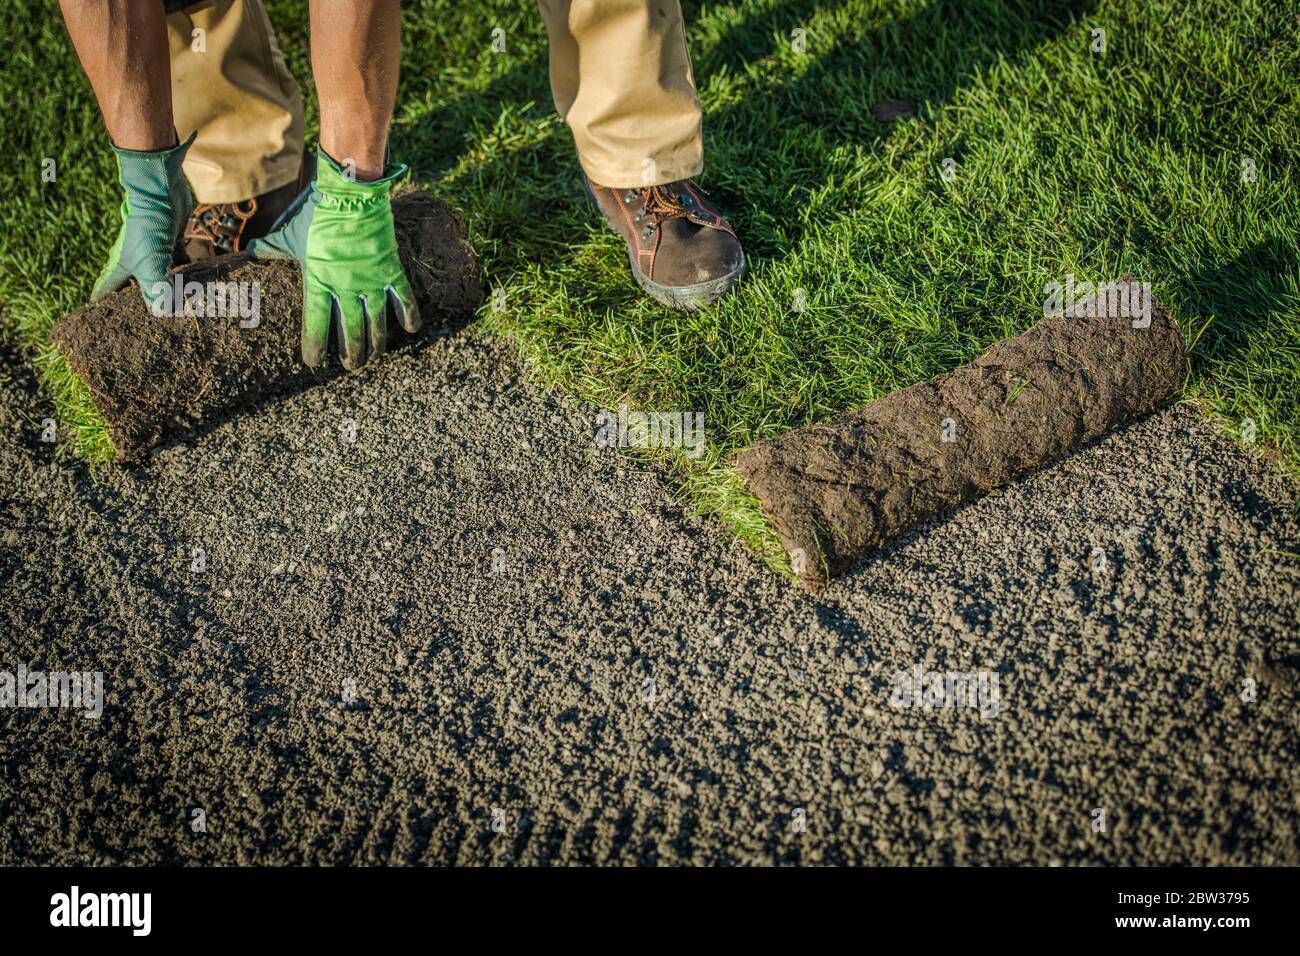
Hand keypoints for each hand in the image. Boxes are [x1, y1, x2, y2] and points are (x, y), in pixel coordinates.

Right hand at [92, 132, 192, 313]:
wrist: (161, 193)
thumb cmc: (148, 228)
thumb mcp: (150, 264)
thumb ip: (155, 290)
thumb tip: (161, 312)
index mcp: (122, 266)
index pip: (106, 289)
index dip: (102, 303)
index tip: (100, 320)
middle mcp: (135, 260)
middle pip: (135, 285)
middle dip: (142, 301)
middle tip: (153, 318)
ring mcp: (154, 250)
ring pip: (160, 275)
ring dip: (170, 288)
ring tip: (183, 306)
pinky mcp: (171, 241)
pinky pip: (179, 262)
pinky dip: (187, 272)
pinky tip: (200, 283)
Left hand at [246, 148, 419, 369]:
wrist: (351, 193)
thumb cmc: (318, 214)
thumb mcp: (292, 235)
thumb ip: (272, 249)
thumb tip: (249, 253)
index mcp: (319, 282)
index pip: (316, 326)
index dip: (315, 348)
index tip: (314, 363)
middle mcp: (346, 288)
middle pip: (351, 332)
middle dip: (351, 354)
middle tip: (350, 366)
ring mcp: (371, 281)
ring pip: (377, 324)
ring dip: (375, 344)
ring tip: (373, 358)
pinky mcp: (391, 270)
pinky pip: (404, 299)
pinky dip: (409, 315)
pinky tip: (410, 329)